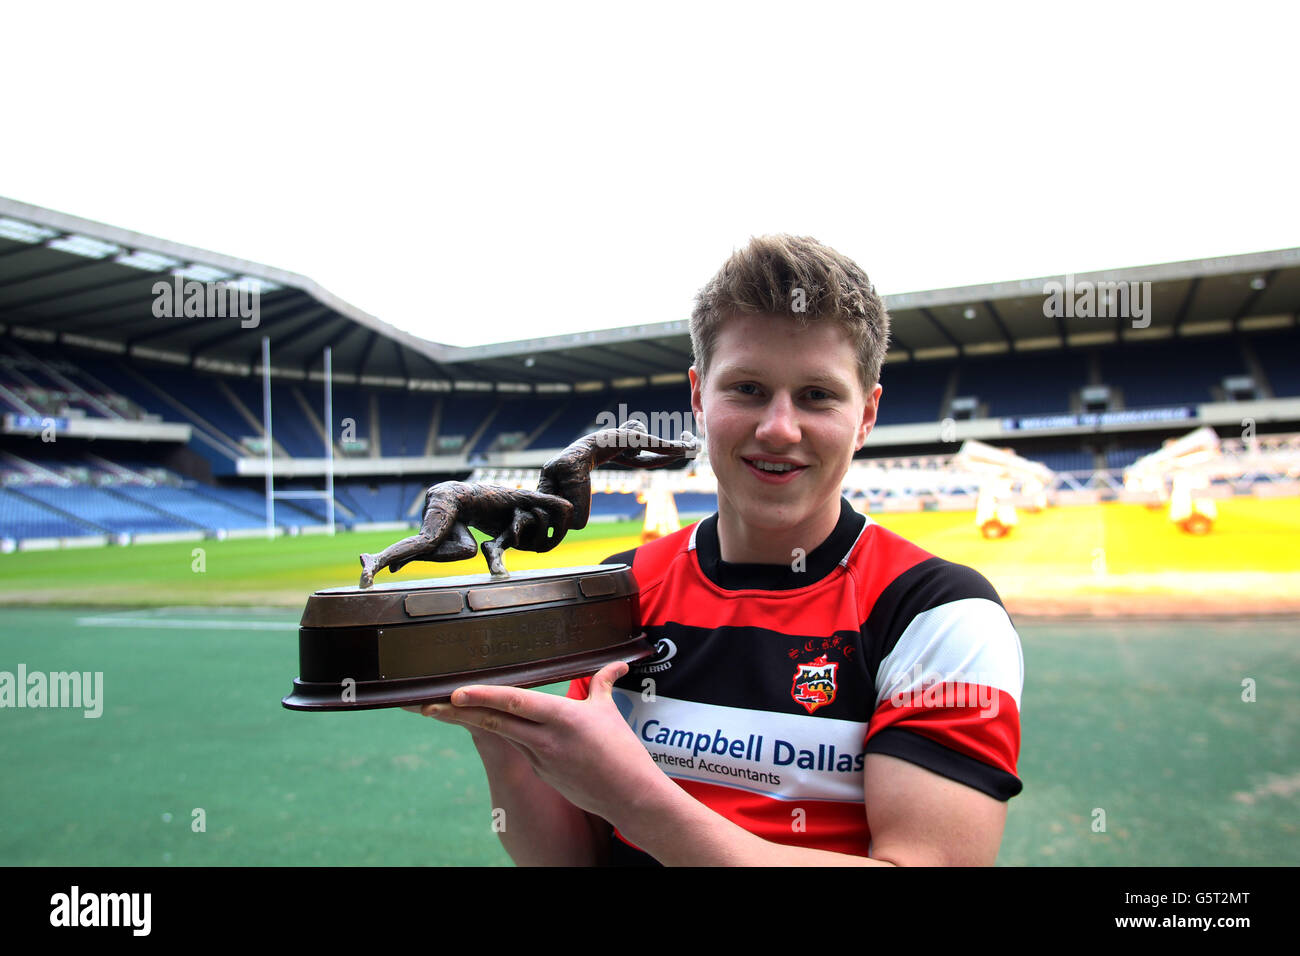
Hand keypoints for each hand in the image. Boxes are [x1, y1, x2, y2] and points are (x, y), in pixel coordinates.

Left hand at [414, 662, 666, 822]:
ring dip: (469, 722)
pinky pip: (519, 748)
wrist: (628, 796)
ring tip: (438, 710)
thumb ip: (604, 684)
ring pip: (500, 735)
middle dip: (457, 713)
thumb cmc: (622, 751)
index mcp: (562, 718)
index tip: (457, 693)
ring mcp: (540, 759)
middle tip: (427, 704)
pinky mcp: (541, 773)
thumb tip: (618, 663)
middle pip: (494, 722)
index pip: (516, 703)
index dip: (484, 697)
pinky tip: (483, 724)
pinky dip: (502, 736)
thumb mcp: (609, 712)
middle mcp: (545, 739)